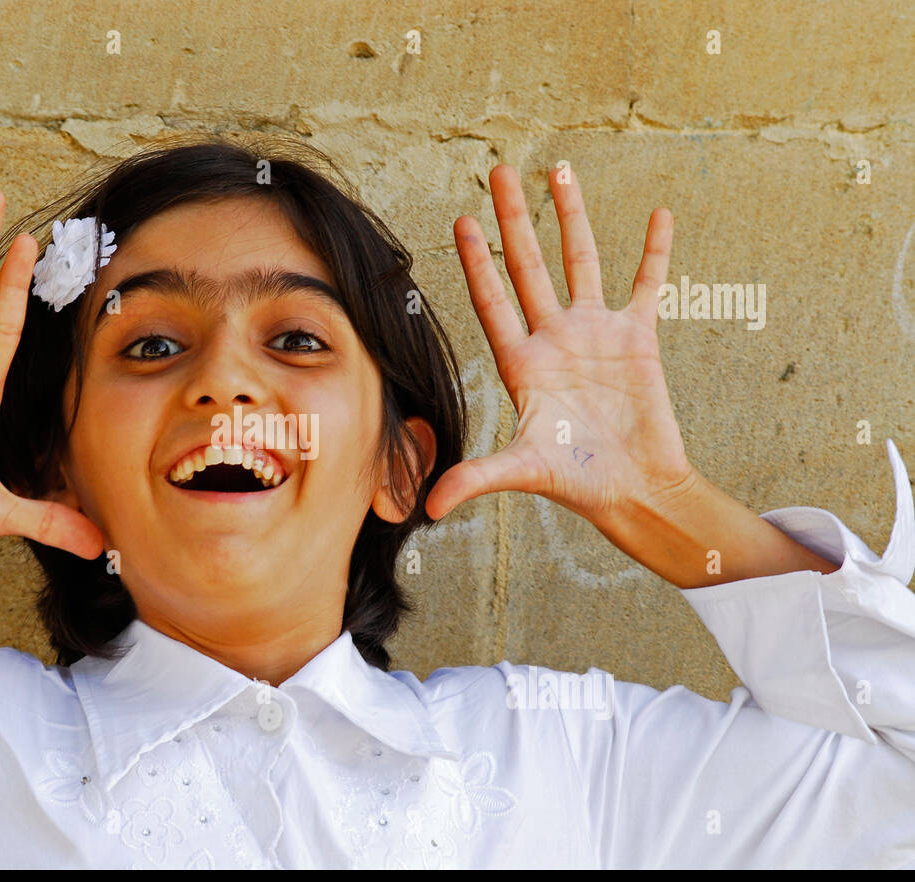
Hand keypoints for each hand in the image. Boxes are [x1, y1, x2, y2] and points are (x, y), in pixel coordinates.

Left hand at [426, 164, 695, 526]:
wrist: (633, 488)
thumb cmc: (575, 480)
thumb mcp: (521, 471)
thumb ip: (475, 479)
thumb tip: (427, 509)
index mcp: (522, 362)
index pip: (492, 300)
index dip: (476, 260)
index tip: (460, 220)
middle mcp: (554, 338)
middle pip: (528, 265)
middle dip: (513, 218)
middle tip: (498, 171)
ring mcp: (596, 333)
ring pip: (580, 261)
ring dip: (571, 216)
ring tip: (560, 169)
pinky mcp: (638, 338)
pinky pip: (646, 284)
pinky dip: (653, 252)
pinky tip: (657, 214)